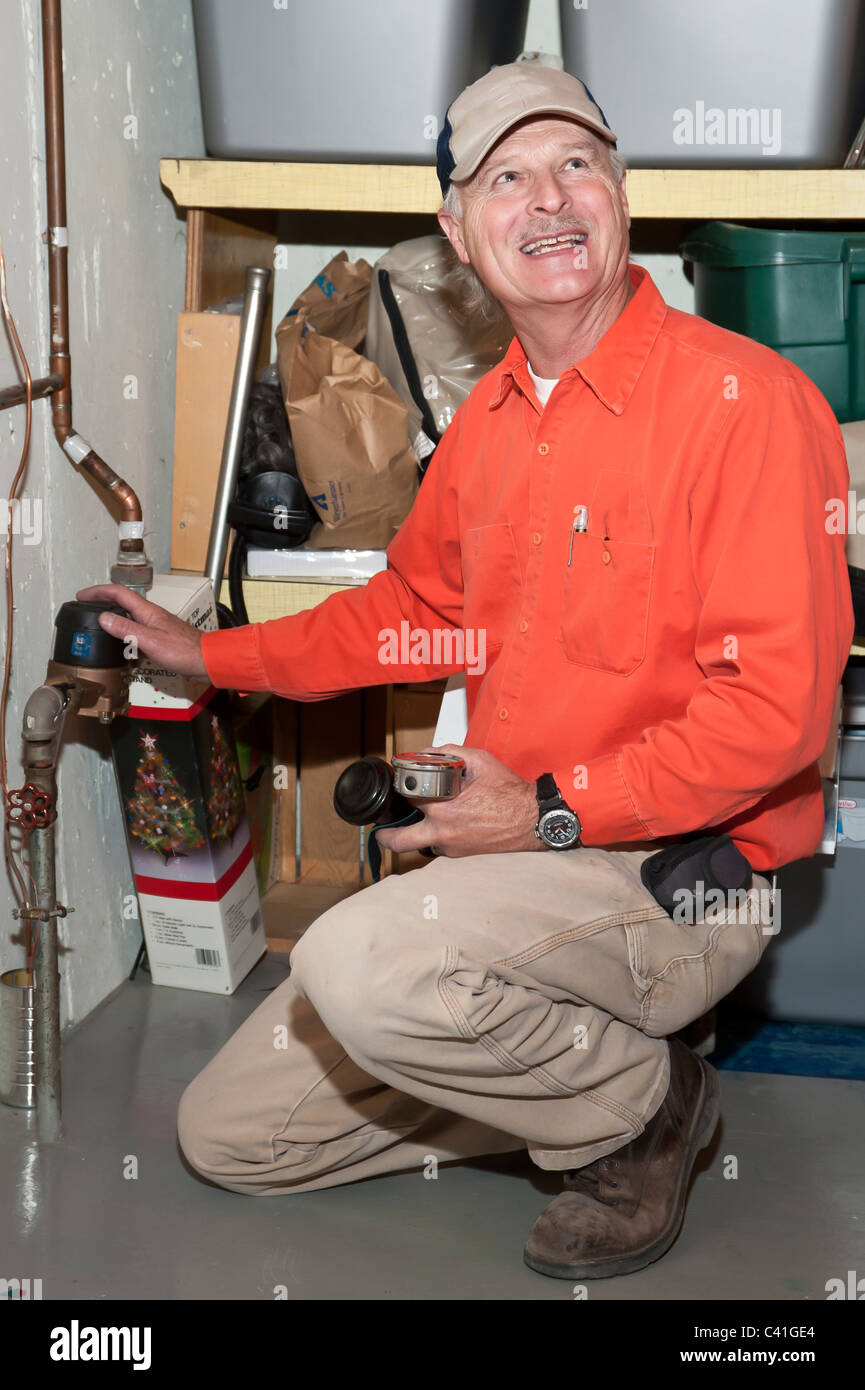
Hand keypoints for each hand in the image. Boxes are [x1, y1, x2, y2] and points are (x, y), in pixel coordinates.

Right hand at [75, 584, 207, 677]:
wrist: (206, 661)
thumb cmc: (183, 651)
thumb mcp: (149, 640)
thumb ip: (126, 629)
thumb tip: (103, 617)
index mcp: (147, 611)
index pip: (118, 593)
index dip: (98, 591)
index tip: (82, 595)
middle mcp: (151, 615)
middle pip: (122, 602)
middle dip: (102, 601)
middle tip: (86, 606)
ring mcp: (156, 625)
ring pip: (129, 616)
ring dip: (112, 617)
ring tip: (97, 623)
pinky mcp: (160, 638)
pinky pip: (136, 631)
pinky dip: (124, 633)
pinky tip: (121, 643)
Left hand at [374, 744, 544, 858]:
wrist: (531, 819)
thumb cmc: (510, 793)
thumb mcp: (479, 761)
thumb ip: (449, 753)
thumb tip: (428, 753)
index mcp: (443, 809)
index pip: (407, 799)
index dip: (402, 790)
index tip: (398, 787)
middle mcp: (443, 833)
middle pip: (399, 841)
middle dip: (386, 835)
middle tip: (382, 830)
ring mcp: (451, 848)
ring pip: (421, 844)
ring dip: (418, 834)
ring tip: (423, 821)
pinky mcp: (461, 856)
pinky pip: (440, 847)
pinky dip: (439, 837)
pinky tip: (449, 824)